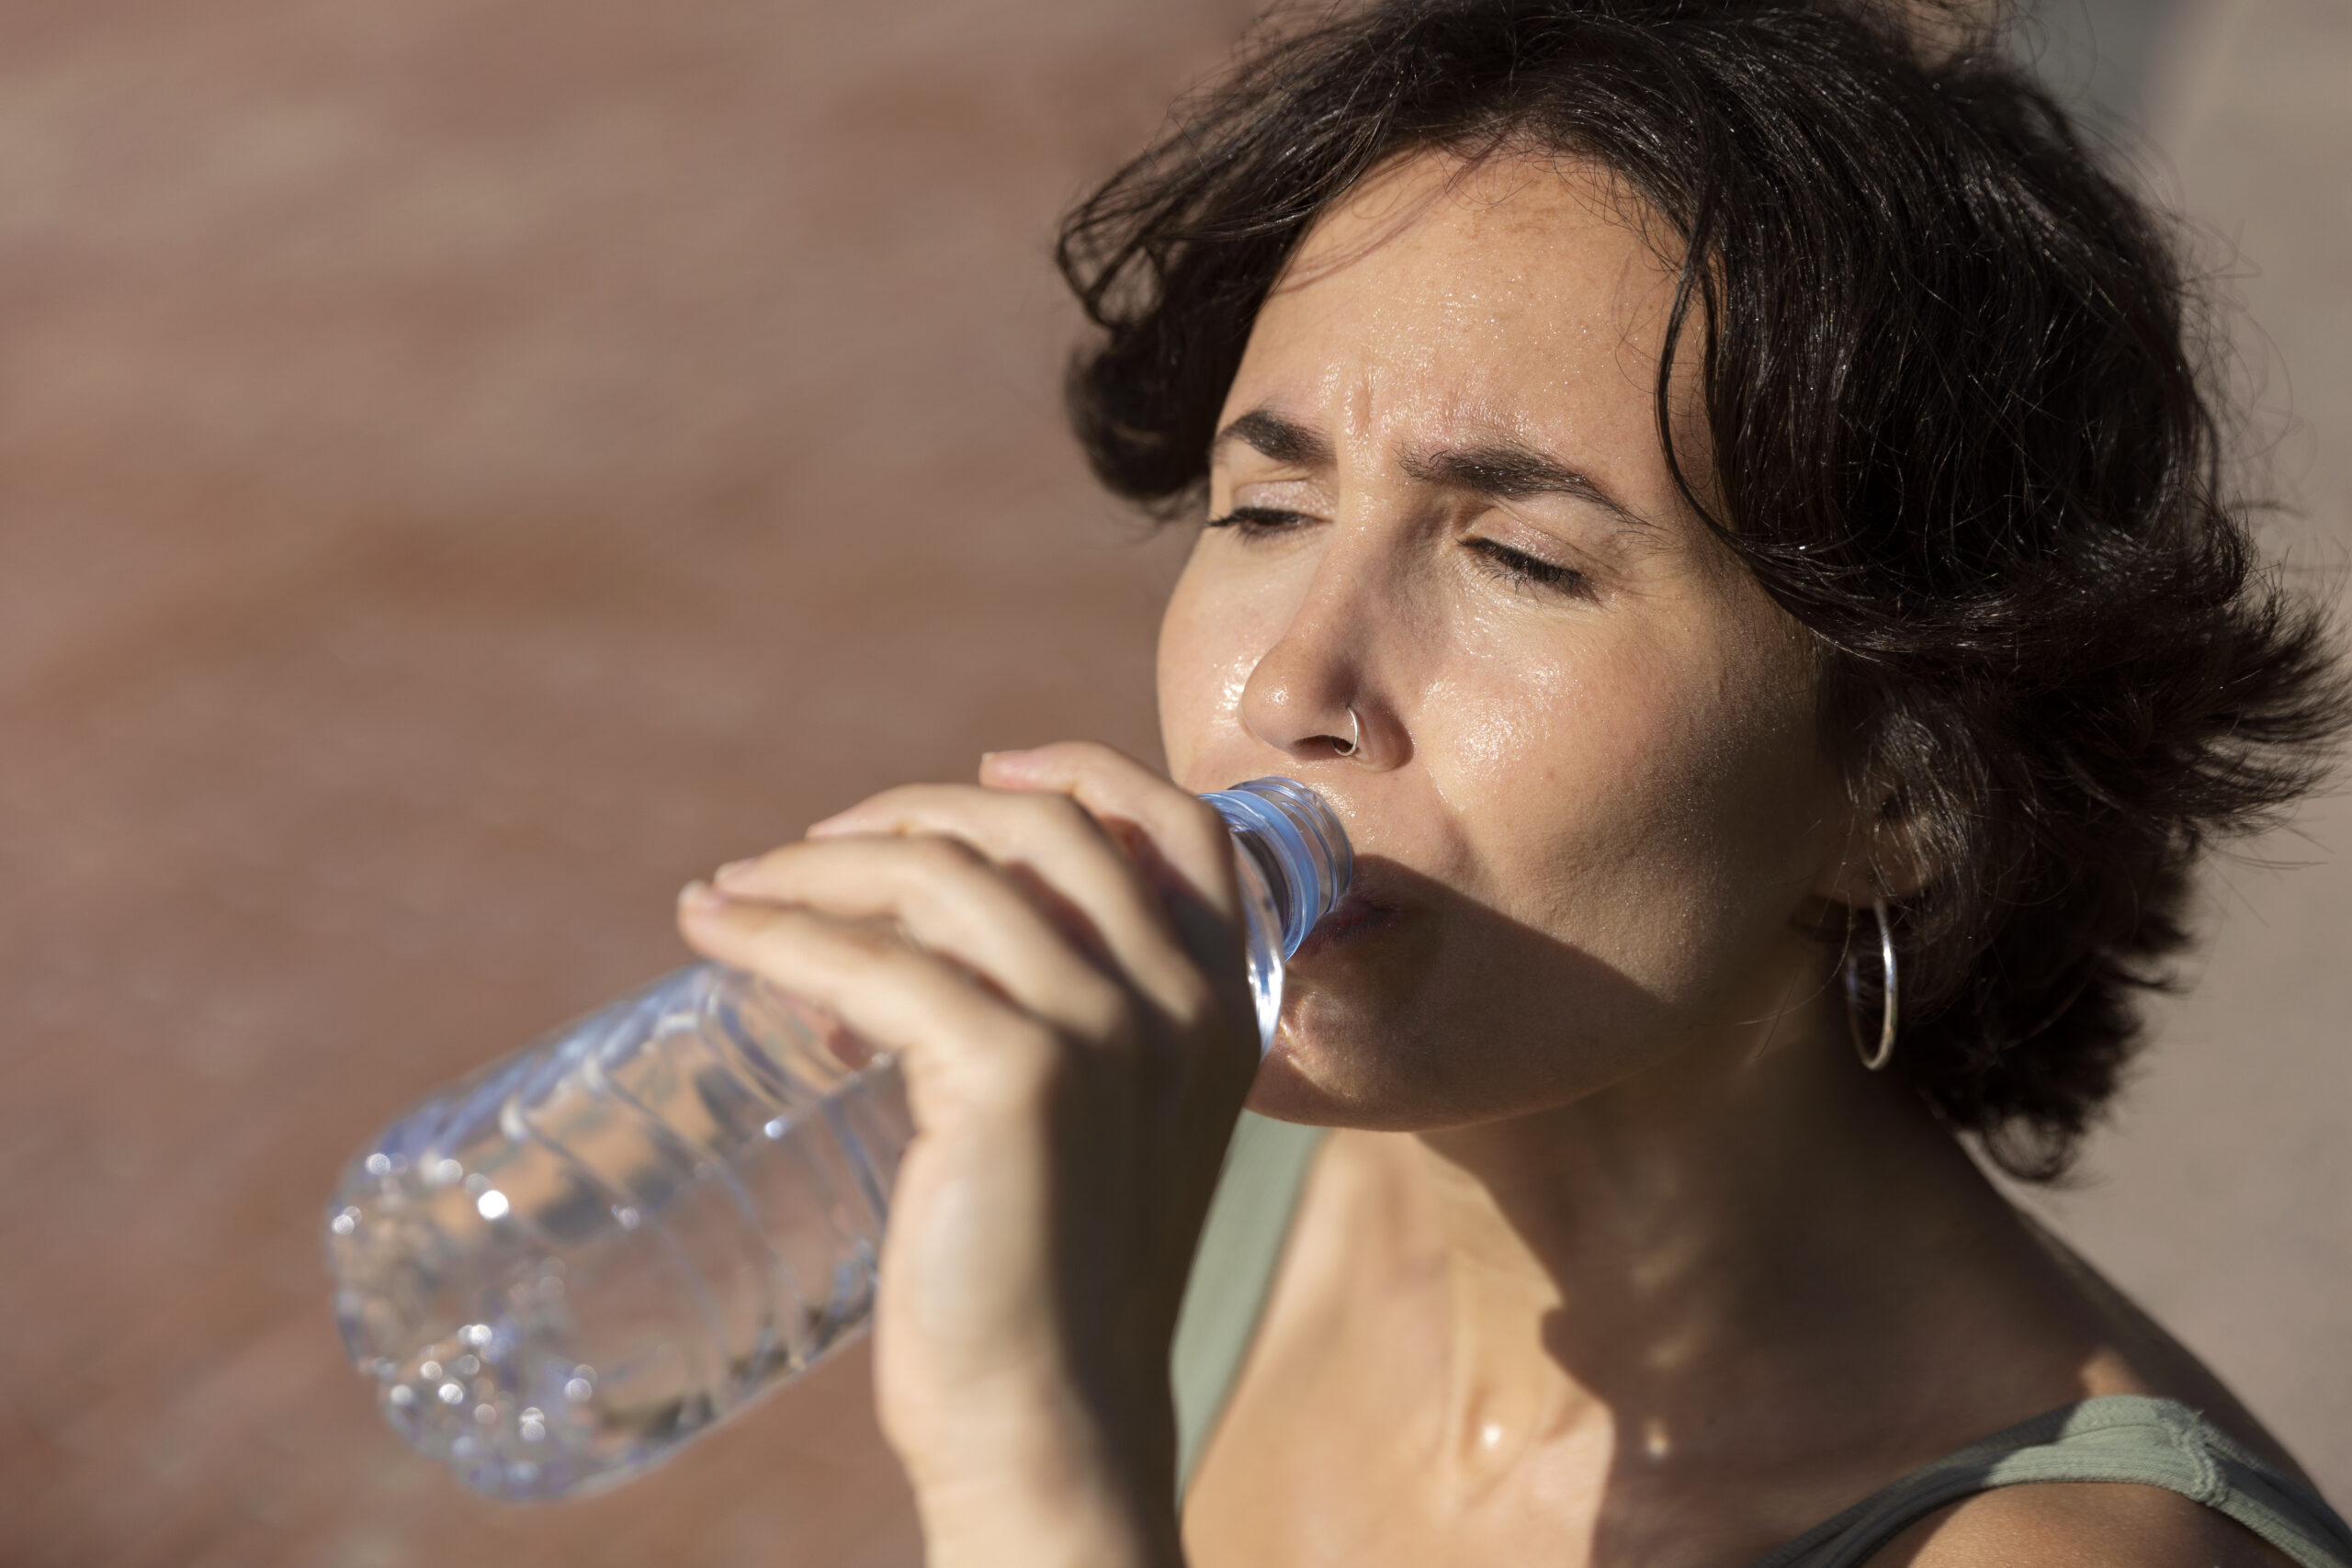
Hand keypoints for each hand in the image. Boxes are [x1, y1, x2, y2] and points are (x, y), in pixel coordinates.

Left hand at [676, 743, 1259, 1567]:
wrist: (1050, 1420)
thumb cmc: (1052, 1283)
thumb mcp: (1104, 1127)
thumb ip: (1071, 1026)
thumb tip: (914, 939)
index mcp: (1221, 1007)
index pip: (1182, 826)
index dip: (1084, 773)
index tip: (985, 772)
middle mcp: (1180, 1002)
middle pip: (1045, 828)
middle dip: (914, 814)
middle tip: (814, 850)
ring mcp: (1106, 1031)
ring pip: (947, 876)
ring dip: (820, 864)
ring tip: (738, 893)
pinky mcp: (1020, 1075)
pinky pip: (876, 961)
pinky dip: (779, 932)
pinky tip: (716, 936)